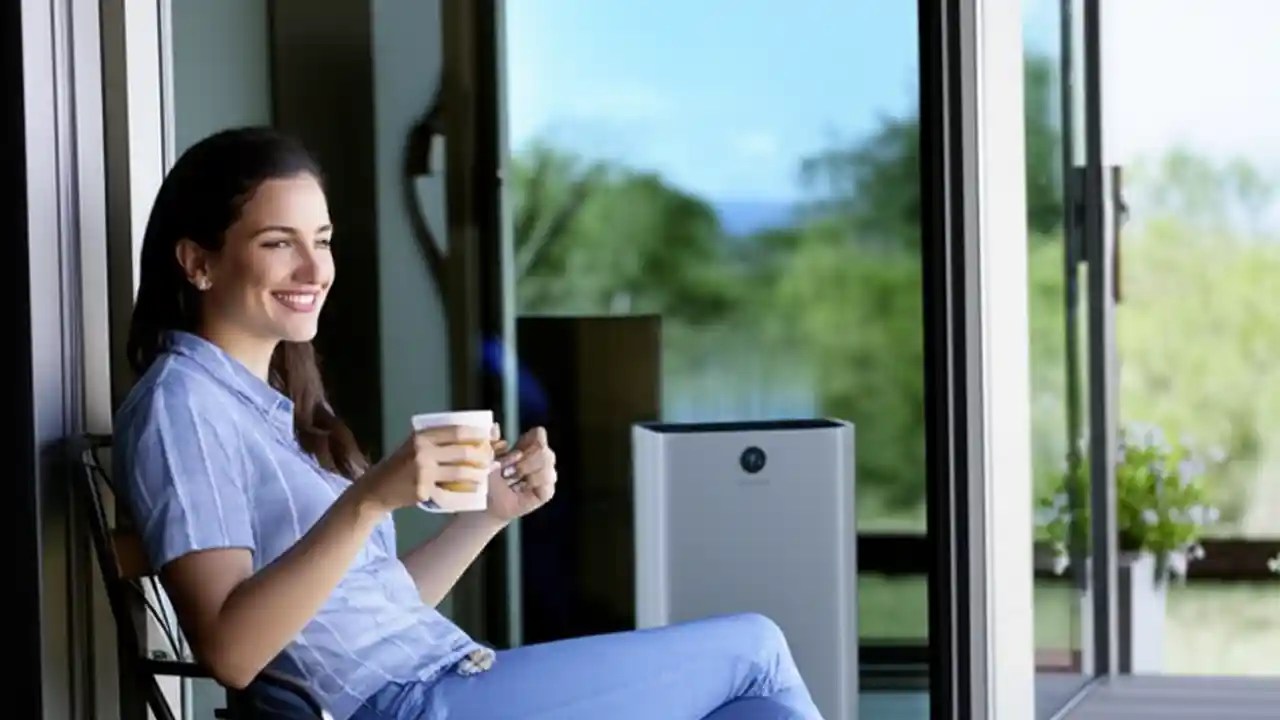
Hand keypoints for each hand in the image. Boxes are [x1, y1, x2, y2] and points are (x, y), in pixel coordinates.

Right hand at [356, 425, 493, 513]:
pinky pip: (451, 489)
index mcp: (421, 437)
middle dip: (481, 456)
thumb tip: (471, 436)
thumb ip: (435, 439)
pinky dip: (465, 489)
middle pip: (462, 452)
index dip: (476, 433)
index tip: (488, 436)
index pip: (455, 431)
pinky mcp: (424, 491)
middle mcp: (422, 452)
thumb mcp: (413, 445)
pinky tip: (473, 488)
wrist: (377, 489)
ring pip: (460, 473)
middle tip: (489, 458)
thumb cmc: (400, 464)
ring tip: (484, 474)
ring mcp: (423, 473)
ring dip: (477, 474)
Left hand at [484, 427, 556, 522]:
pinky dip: (532, 482)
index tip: (515, 450)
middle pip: (544, 449)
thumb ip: (490, 440)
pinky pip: (547, 481)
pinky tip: (521, 488)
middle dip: (525, 458)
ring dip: (526, 470)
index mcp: (527, 447)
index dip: (529, 440)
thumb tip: (495, 426)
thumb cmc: (484, 480)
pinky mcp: (546, 492)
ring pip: (547, 462)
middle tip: (507, 470)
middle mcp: (540, 460)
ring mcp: (545, 476)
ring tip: (511, 479)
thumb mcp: (484, 456)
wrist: (484, 505)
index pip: (539, 434)